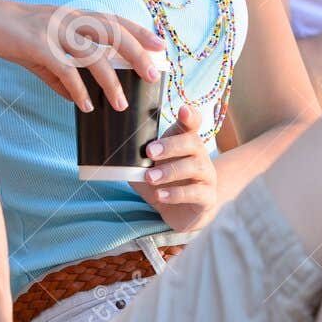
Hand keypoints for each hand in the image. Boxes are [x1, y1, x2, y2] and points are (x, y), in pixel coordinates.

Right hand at [0, 0, 163, 111]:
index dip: (139, 32)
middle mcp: (68, 19)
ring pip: (91, 54)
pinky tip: (86, 105)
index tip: (161, 45)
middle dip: (136, 53)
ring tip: (121, 104)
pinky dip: (77, 89)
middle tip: (154, 75)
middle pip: (112, 32)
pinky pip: (63, 69)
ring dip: (110, 81)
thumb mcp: (41, 52)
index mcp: (73, 17)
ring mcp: (53, 29)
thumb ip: (61, 75)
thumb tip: (79, 100)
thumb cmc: (12, 34)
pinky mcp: (36, 44)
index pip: (114, 21)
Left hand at [129, 102, 217, 232]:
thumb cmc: (163, 182)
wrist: (182, 211)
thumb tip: (114, 152)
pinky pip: (195, 193)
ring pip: (195, 167)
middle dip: (171, 145)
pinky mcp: (207, 197)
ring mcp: (206, 176)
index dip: (190, 116)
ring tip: (150, 178)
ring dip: (170, 171)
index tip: (183, 110)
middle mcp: (200, 155)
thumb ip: (136, 158)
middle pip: (193, 142)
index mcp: (185, 142)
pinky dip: (176, 194)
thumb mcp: (147, 167)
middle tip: (150, 152)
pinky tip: (160, 195)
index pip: (192, 123)